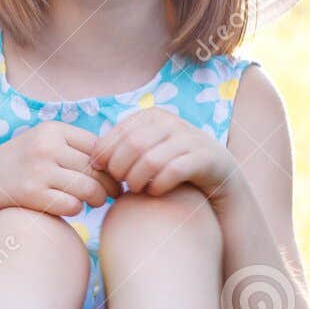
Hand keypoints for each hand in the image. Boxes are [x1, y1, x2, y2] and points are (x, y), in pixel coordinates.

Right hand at [0, 121, 121, 216]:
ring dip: (98, 200)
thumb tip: (121, 157)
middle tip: (113, 194)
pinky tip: (72, 207)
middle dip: (110, 185)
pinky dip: (77, 210)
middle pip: (97, 170)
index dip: (112, 163)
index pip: (99, 147)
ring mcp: (37, 170)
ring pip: (89, 189)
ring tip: (96, 202)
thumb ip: (75, 146)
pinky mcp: (31, 194)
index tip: (115, 175)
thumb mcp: (44, 143)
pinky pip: (72, 206)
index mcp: (52, 130)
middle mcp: (45, 146)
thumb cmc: (24, 165)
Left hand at [89, 108, 243, 202]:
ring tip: (136, 190)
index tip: (104, 175)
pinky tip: (156, 192)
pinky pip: (174, 171)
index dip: (106, 157)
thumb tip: (91, 160)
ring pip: (150, 159)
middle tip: (120, 186)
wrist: (218, 180)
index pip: (117, 134)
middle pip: (132, 145)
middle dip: (120, 169)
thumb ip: (121, 151)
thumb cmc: (170, 169)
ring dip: (137, 179)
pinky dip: (159, 185)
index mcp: (152, 115)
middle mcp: (172, 121)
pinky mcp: (208, 158)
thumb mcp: (144, 153)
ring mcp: (192, 137)